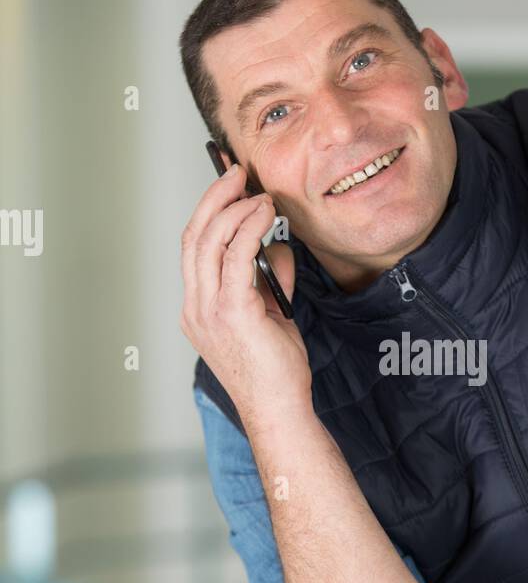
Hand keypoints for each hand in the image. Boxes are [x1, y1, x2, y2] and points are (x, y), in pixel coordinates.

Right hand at [180, 162, 311, 424]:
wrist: (278, 409)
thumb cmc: (275, 370)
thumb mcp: (270, 314)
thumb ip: (269, 280)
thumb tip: (277, 247)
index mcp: (197, 308)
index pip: (193, 248)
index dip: (209, 212)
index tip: (231, 187)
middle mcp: (196, 307)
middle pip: (194, 236)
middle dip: (215, 198)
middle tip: (238, 173)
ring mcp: (210, 310)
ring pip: (210, 241)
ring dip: (235, 209)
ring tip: (259, 192)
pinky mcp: (234, 312)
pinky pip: (236, 257)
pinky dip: (250, 228)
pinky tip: (266, 215)